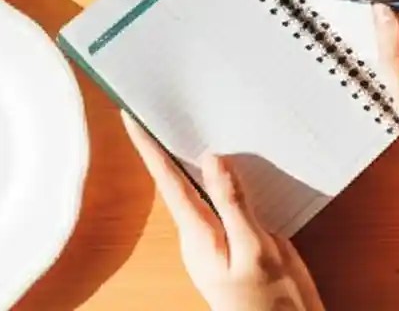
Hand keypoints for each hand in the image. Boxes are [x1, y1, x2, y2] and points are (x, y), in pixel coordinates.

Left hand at [122, 112, 324, 310]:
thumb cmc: (267, 302)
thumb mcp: (255, 250)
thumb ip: (233, 204)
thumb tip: (212, 160)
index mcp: (198, 235)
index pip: (167, 181)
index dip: (148, 147)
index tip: (131, 117)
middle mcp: (202, 232)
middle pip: (180, 179)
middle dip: (169, 143)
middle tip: (160, 106)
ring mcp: (220, 235)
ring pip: (205, 186)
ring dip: (198, 156)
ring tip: (191, 120)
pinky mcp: (241, 236)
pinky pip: (227, 197)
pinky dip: (229, 174)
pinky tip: (238, 158)